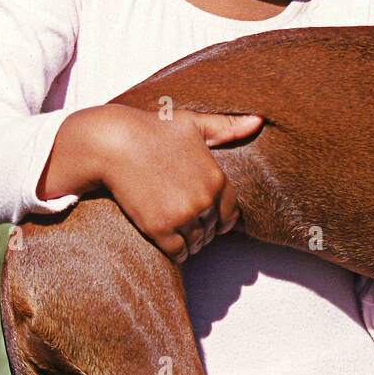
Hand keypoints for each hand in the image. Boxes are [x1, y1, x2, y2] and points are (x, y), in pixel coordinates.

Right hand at [42, 104, 261, 262]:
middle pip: (212, 230)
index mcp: (217, 178)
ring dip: (190, 242)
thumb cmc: (153, 129)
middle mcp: (204, 200)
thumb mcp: (194, 123)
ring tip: (178, 231)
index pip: (231, 214)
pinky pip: (178, 253)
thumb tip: (259, 121)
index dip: (220, 218)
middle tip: (186, 221)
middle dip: (202, 229)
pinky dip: (176, 252)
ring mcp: (183, 216)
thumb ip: (227, 126)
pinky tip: (167, 240)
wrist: (114, 143)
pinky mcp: (160, 229)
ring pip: (196, 244)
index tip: (208, 217)